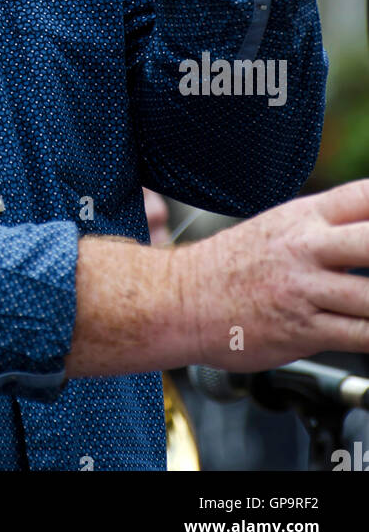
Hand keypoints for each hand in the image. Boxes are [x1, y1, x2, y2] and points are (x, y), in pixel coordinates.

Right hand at [65, 179, 368, 377]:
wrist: (180, 300)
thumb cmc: (230, 266)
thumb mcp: (277, 227)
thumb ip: (326, 225)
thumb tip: (366, 225)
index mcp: (302, 216)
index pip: (365, 196)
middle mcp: (305, 247)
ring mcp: (304, 289)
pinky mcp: (302, 330)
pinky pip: (359, 335)